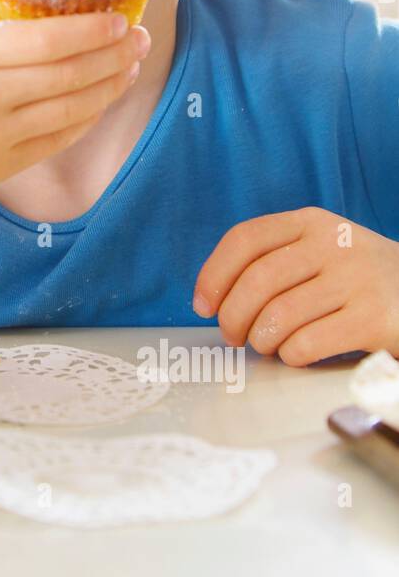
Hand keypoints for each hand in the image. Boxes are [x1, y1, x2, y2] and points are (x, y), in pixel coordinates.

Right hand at [0, 4, 148, 218]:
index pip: (47, 39)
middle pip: (69, 73)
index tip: (118, 18)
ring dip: (109, 86)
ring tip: (129, 67)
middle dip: (114, 54)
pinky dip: (85, 118)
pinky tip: (99, 102)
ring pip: (72, 109)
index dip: (92, 30)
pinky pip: (56, 141)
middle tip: (137, 37)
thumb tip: (31, 0)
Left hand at [193, 206, 398, 365]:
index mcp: (311, 221)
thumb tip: (212, 298)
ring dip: (262, 340)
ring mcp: (356, 279)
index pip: (245, 239)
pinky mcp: (373, 318)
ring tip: (268, 345)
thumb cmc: (354, 279)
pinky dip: (290, 355)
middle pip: (256, 281)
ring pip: (278, 316)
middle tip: (233, 337)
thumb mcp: (319, 250)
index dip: (213, 275)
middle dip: (232, 317)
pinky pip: (306, 343)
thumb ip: (273, 261)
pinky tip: (296, 353)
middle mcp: (334, 244)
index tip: (202, 305)